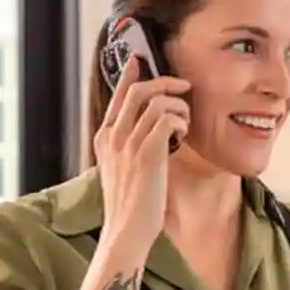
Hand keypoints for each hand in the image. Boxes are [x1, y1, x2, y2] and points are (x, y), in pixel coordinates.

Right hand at [93, 57, 190, 259]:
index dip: (131, 74)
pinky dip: (180, 119)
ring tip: (185, 121)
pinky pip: (167, 119)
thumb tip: (148, 131)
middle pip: (138, 90)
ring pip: (156, 101)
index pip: (118, 96)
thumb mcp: (120, 169)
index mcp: (104, 138)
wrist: (126, 230)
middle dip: (165, 82)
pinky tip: (184, 132)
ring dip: (178, 105)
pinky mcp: (147, 154)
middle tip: (183, 86)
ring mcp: (129, 144)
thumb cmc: (130, 204)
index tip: (140, 60)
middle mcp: (113, 136)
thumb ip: (128, 147)